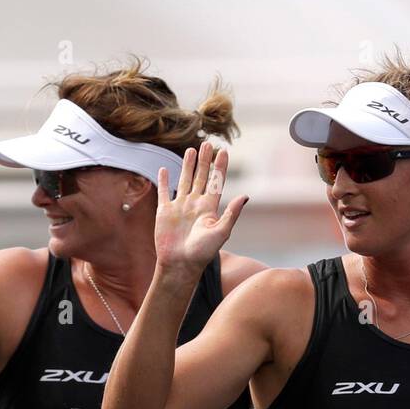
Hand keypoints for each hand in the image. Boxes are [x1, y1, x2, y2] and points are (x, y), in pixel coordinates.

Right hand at [155, 143, 248, 274]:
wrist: (180, 265)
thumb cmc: (202, 253)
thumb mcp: (221, 232)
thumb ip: (232, 213)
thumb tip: (245, 196)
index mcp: (209, 208)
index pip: (216, 182)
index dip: (220, 167)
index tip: (224, 151)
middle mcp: (195, 204)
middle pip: (201, 177)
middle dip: (204, 161)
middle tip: (207, 144)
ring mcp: (180, 207)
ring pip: (184, 180)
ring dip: (188, 165)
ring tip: (191, 150)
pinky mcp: (165, 211)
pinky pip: (164, 192)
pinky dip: (164, 180)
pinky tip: (164, 169)